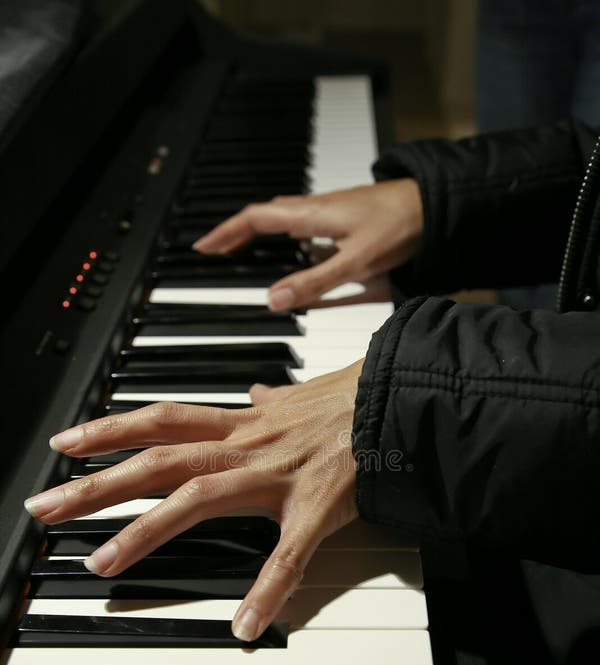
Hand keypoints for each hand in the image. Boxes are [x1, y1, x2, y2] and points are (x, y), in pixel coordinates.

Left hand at [24, 362, 362, 640]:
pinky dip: (266, 589)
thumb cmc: (351, 401)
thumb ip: (268, 403)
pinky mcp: (314, 507)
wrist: (400, 400)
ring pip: (197, 498)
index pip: (161, 420)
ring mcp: (276, 476)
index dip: (110, 428)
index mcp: (242, 425)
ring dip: (143, 531)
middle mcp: (246, 446)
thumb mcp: (298, 396)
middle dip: (96, 483)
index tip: (66, 440)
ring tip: (100, 562)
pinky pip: (287, 553)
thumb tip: (255, 395)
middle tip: (45, 507)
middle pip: (158, 460)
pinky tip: (246, 625)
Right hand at [193, 180, 422, 310]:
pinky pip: (303, 225)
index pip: (254, 219)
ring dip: (259, 234)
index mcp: (310, 215)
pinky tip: (294, 252)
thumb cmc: (399, 226)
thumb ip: (314, 283)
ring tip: (245, 252)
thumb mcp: (354, 262)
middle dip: (236, 233)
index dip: (226, 233)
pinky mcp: (343, 218)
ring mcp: (328, 212)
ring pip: (283, 219)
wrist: (433, 206)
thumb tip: (274, 300)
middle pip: (263, 217)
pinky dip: (286, 238)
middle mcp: (314, 209)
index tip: (204, 246)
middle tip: (217, 250)